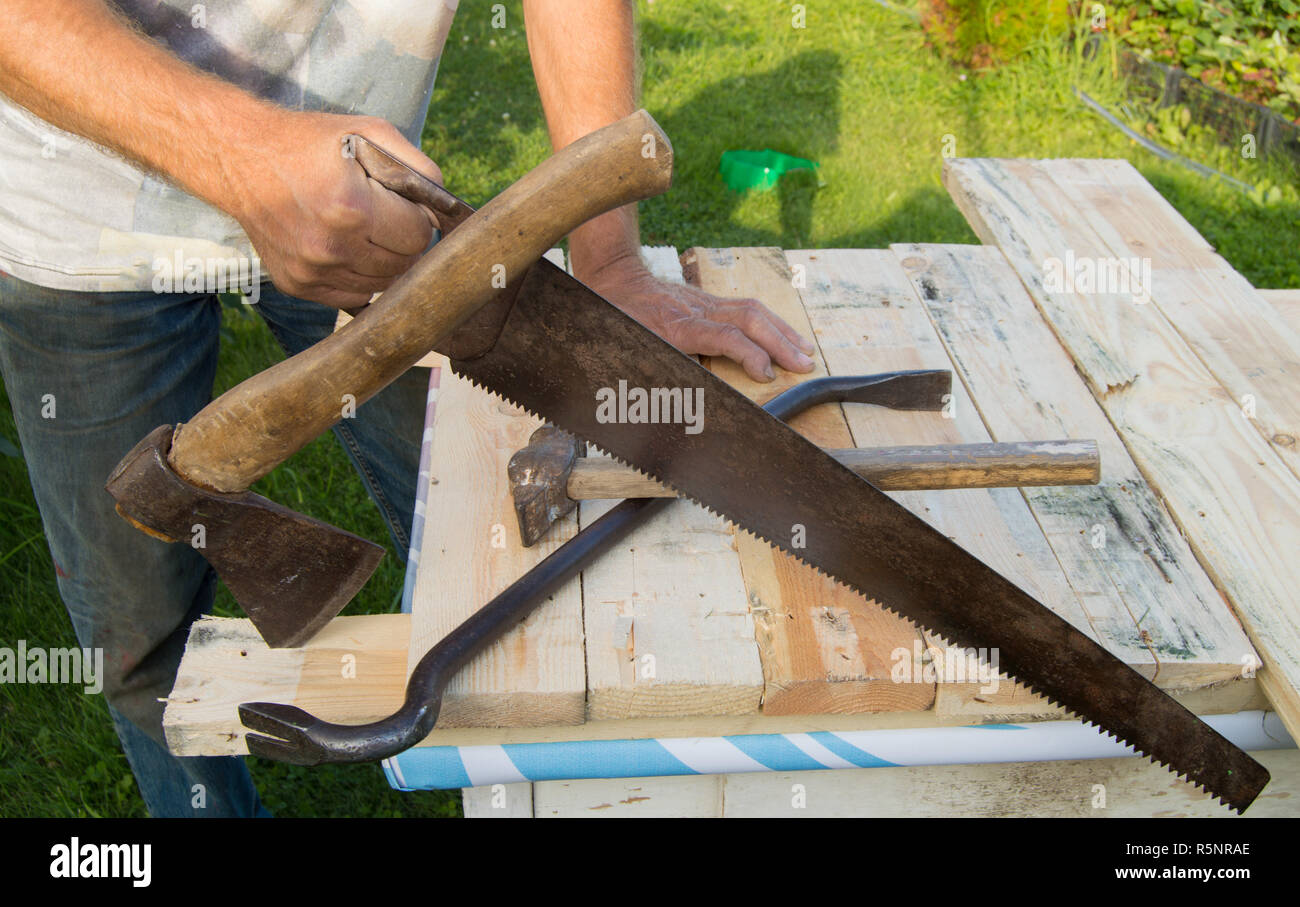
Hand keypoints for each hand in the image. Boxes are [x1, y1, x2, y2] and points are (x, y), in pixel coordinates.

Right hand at [225, 110, 442, 307]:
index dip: (417, 219)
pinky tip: (346, 248)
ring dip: (384, 261)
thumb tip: (446, 210)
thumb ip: (417, 169)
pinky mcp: (298, 285)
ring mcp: (312, 271)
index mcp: (352, 208)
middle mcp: (332, 247)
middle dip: (403, 241)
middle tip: (386, 219)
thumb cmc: (311, 143)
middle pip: (403, 265)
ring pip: (381, 285)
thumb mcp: (369, 134)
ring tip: (366, 231)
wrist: (240, 158)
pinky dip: (359, 276)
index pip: (418, 237)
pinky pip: (353, 296)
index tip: (402, 206)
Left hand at [582, 255, 816, 382]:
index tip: (766, 374)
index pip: (723, 336)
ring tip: (805, 351)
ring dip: (781, 331)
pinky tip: (783, 334)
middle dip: (780, 343)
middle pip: (748, 318)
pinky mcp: (708, 299)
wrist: (612, 276)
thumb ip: (646, 369)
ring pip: (752, 309)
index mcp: (676, 326)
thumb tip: (671, 398)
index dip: (748, 355)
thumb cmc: (614, 316)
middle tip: (804, 367)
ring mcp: (704, 301)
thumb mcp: (622, 346)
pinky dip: (769, 322)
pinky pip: (745, 307)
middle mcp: (696, 310)